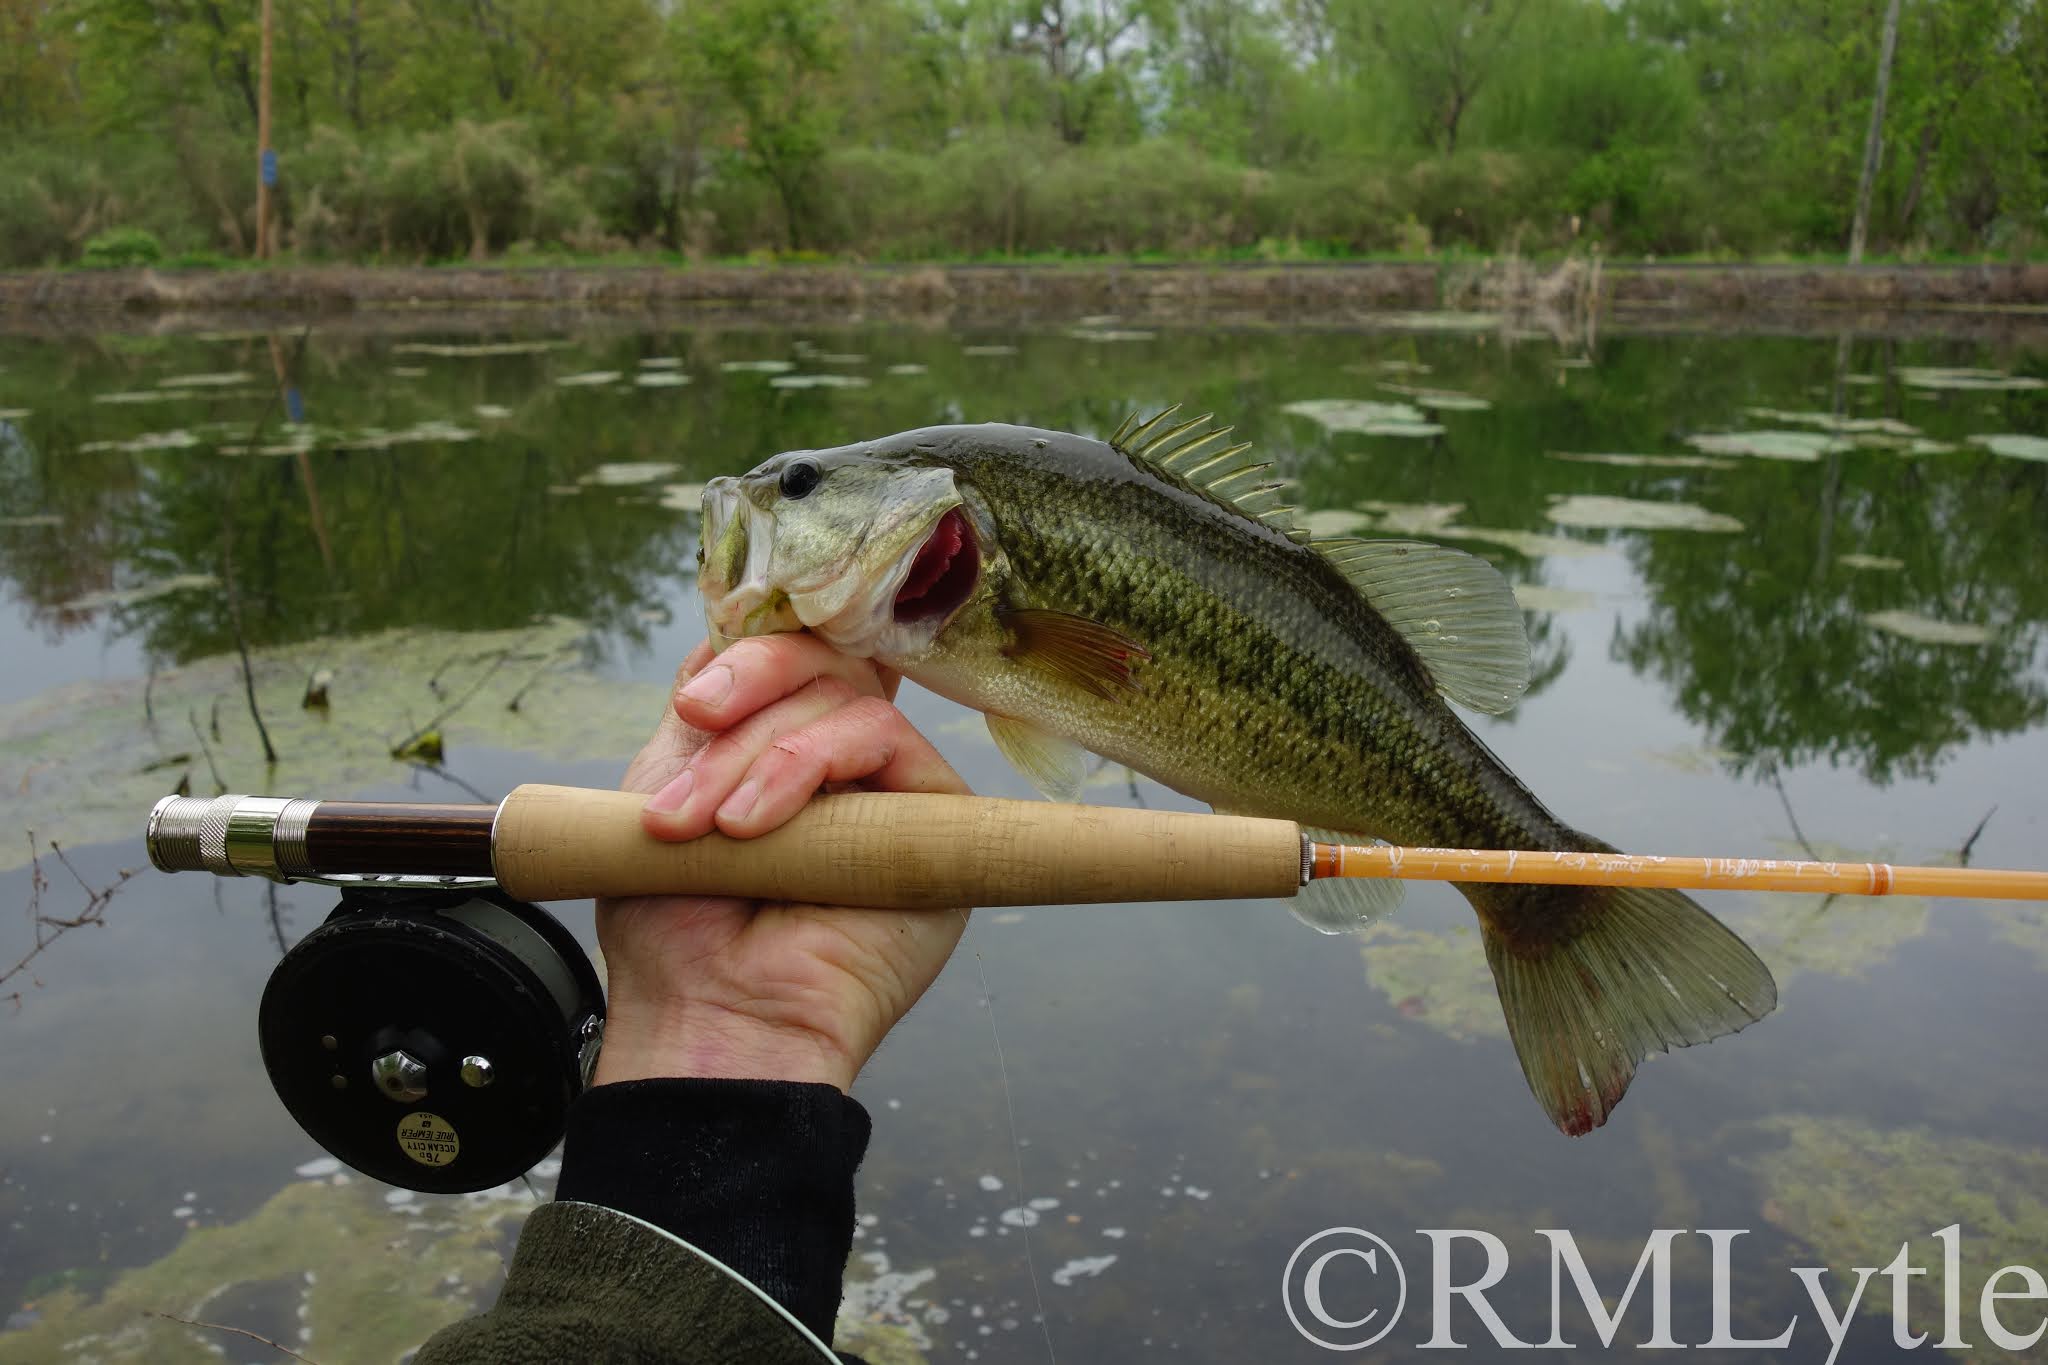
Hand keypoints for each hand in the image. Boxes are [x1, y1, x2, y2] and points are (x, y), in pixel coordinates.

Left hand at [591, 634, 970, 1091]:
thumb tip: (725, 636)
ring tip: (713, 826)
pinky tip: (758, 826)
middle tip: (693, 739)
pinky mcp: (937, 822)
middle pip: (825, 664)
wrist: (710, 1014)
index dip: (750, 653)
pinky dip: (810, 764)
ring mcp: (894, 794)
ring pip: (845, 702)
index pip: (793, 661)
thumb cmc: (677, 928)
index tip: (693, 697)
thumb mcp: (666, 790)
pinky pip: (887, 740)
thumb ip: (707, 713)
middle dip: (748, 690)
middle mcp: (846, 770)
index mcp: (782, 754)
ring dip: (760, 752)